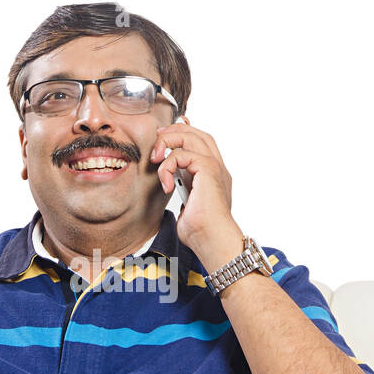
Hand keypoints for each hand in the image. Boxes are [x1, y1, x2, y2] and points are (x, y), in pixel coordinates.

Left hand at [151, 120, 243, 266]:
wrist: (212, 240)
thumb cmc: (201, 232)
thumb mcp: (187, 207)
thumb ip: (182, 191)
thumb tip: (170, 188)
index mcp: (213, 175)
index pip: (201, 143)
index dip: (184, 133)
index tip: (164, 136)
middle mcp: (217, 168)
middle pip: (197, 134)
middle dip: (173, 132)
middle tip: (157, 144)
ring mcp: (215, 167)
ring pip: (191, 137)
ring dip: (169, 142)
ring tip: (156, 158)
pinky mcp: (208, 170)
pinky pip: (183, 154)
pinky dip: (168, 166)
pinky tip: (166, 184)